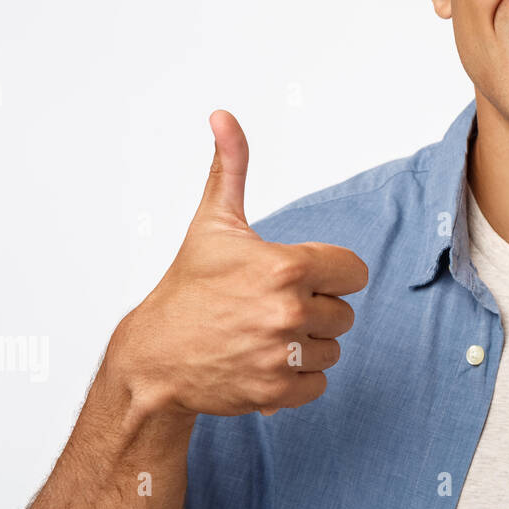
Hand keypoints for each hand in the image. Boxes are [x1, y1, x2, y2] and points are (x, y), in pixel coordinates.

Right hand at [113, 110, 368, 420]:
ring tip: (264, 335)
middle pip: (344, 312)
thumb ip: (232, 168)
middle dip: (314, 310)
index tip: (296, 278)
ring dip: (307, 345)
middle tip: (268, 308)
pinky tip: (264, 363)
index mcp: (286, 266)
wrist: (154, 358)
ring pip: (333, 348)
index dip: (328, 274)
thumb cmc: (188, 287)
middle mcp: (288, 311)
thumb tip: (223, 116)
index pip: (354, 272)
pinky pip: (320, 383)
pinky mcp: (276, 392)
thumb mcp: (213, 223)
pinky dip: (298, 379)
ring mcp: (282, 355)